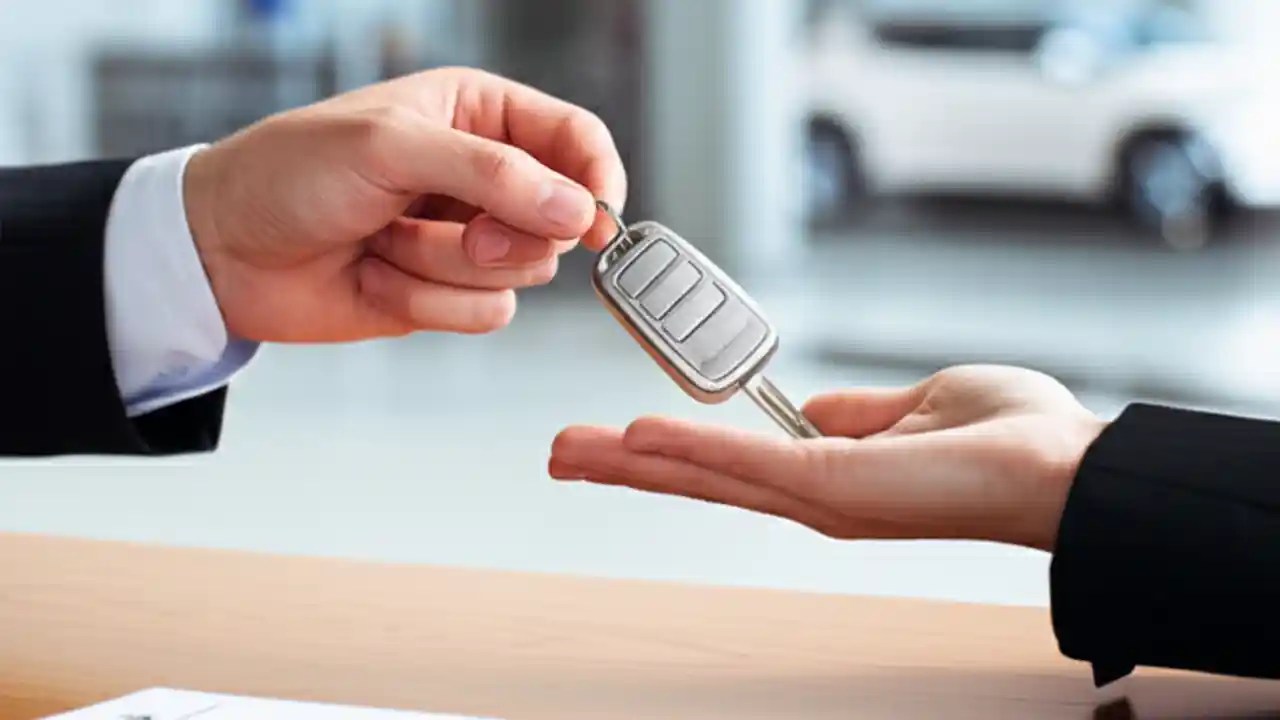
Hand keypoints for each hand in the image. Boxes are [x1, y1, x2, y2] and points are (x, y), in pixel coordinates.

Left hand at [184, 67, 626, 342]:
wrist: (224, 252)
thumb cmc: (288, 174)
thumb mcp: (390, 147)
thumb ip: (491, 172)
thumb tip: (575, 209)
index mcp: (477, 113)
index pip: (575, 139)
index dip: (597, 178)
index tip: (596, 221)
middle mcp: (482, 176)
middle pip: (559, 218)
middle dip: (502, 233)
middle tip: (457, 228)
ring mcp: (467, 238)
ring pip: (523, 273)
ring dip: (448, 267)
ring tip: (386, 241)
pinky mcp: (448, 292)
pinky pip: (487, 314)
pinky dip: (429, 302)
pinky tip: (377, 275)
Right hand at [550, 366, 1106, 550]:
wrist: (1065, 468)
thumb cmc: (1010, 438)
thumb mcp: (917, 404)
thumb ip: (856, 412)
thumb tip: (812, 410)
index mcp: (831, 473)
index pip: (730, 461)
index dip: (670, 448)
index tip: (621, 433)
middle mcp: (813, 495)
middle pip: (699, 476)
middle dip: (625, 465)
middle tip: (562, 452)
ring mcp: (818, 495)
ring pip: (705, 474)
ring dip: (632, 460)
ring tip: (570, 449)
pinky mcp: (833, 484)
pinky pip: (746, 461)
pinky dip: (687, 447)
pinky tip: (635, 437)